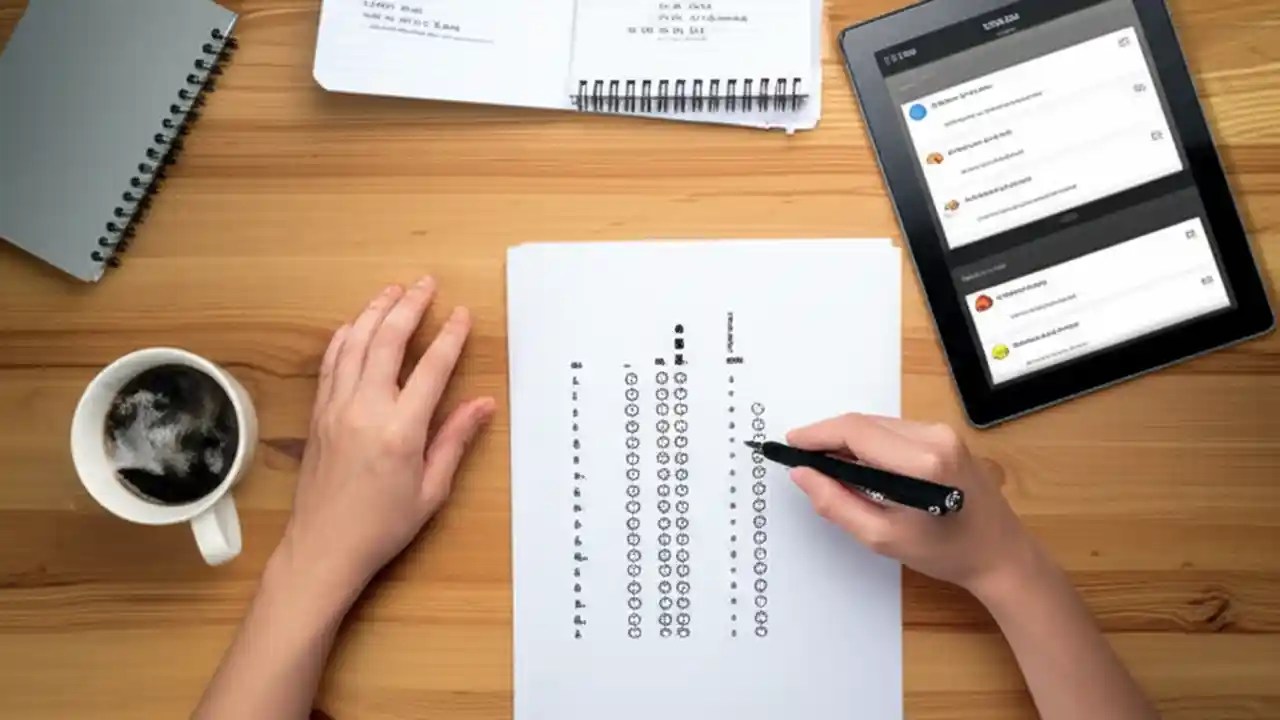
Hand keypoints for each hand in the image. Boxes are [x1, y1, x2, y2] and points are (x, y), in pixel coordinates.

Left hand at [282, 277, 494, 594]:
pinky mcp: (318, 414)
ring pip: (355, 343)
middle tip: (426, 284)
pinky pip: (332, 362)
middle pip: (388, 341)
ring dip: (375, 312)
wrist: (323, 547)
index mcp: (400, 430)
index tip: (462, 314)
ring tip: (393, 291)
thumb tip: (483, 403)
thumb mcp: (431, 489)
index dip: (450, 336)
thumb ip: (455, 440)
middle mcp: (365, 409)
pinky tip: (355, 324)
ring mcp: (336, 408)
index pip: (432, 368)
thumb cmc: (382, 526)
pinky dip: (345, 336)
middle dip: (409, 307)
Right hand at [787, 414, 1035, 598]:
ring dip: (849, 441)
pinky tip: (860, 467)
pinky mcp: (946, 436)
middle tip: (803, 462)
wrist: (1000, 553)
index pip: (855, 432)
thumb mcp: (882, 536)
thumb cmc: (946, 554)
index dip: (817, 435)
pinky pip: (894, 431)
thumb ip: (836, 503)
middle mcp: (934, 436)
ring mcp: (943, 432)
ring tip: (828, 468)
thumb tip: (803, 475)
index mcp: (921, 462)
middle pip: (865, 424)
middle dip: (829, 438)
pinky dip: (870, 444)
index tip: (790, 445)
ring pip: (878, 425)